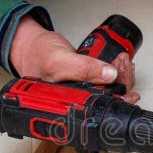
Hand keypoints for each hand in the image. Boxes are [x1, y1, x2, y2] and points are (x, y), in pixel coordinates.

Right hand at [9, 15, 139, 102]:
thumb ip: (83, 69)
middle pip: (109, 100)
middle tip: (123, 62)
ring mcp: (82, 94)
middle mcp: (76, 104)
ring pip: (110, 92)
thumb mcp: (60, 60)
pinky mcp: (85, 85)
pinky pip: (106, 83)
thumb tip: (109, 75)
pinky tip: (119, 64)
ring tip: (122, 60)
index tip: (123, 74)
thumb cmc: (37, 54)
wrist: (29, 45)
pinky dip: (115, 73)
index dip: (118, 94)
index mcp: (69, 107)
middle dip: (122, 81)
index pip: (101, 108)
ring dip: (122, 76)